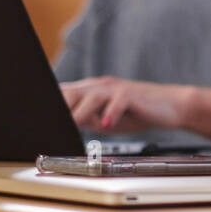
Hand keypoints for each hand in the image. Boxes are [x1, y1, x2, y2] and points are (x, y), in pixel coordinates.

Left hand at [59, 76, 192, 131]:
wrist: (171, 105)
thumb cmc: (137, 111)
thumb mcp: (104, 119)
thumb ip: (85, 119)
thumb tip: (64, 125)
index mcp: (91, 91)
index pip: (64, 94)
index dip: (51, 104)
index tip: (39, 120)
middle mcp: (101, 87)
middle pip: (73, 92)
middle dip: (60, 106)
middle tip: (50, 123)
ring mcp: (116, 89)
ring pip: (93, 96)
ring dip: (81, 111)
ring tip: (73, 123)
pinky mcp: (133, 95)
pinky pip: (119, 101)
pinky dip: (111, 112)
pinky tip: (107, 124)